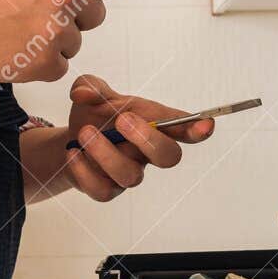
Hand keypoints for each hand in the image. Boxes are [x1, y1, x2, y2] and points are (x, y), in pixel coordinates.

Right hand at [0, 0, 127, 82]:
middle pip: (96, 14)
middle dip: (74, 16)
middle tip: (35, 12)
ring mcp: (56, 32)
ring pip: (75, 42)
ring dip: (54, 41)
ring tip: (16, 30)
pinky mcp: (45, 63)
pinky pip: (60, 66)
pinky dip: (40, 64)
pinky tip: (13, 48)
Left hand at [63, 76, 215, 201]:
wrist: (72, 139)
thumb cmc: (96, 115)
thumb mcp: (92, 93)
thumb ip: (91, 88)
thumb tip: (84, 94)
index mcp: (154, 125)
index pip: (184, 129)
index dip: (198, 130)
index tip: (206, 124)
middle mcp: (147, 153)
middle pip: (169, 157)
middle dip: (148, 139)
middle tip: (122, 120)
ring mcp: (129, 173)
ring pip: (131, 176)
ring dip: (106, 153)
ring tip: (83, 132)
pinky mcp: (107, 190)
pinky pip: (102, 190)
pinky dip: (84, 170)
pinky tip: (73, 153)